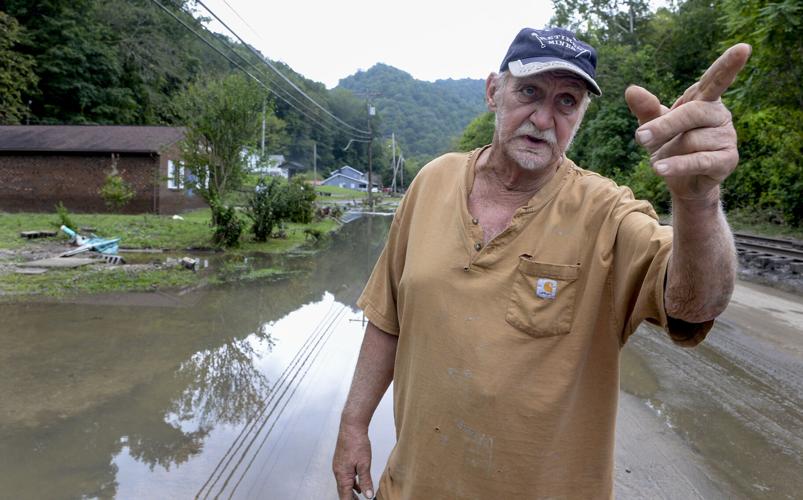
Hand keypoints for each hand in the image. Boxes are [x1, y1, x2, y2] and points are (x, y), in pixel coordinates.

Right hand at [333, 423, 374, 498]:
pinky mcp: (340, 461)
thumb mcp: (364, 464)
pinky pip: (344, 476)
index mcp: (342, 475)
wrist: (351, 427)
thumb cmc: (357, 443)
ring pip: (343, 483)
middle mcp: (337, 472)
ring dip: (350, 491)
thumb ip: (365, 481)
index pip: (345, 496)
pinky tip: (357, 483)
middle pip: (342, 491)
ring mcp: (338, 466)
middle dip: (350, 499)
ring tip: (358, 497)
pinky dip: (350, 482)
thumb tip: (368, 495)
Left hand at [625, 44, 750, 200]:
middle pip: (693, 113)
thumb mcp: (653, 125)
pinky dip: (677, 165)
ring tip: (663, 159)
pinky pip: (700, 160)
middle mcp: (720, 115)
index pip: (716, 79)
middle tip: (639, 137)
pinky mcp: (728, 160)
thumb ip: (646, 108)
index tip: (744, 48)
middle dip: (664, 126)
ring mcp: (727, 137)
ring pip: (692, 140)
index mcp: (704, 100)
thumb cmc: (670, 145)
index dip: (729, 65)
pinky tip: (659, 168)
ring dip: (668, 152)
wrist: (682, 182)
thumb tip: (631, 89)